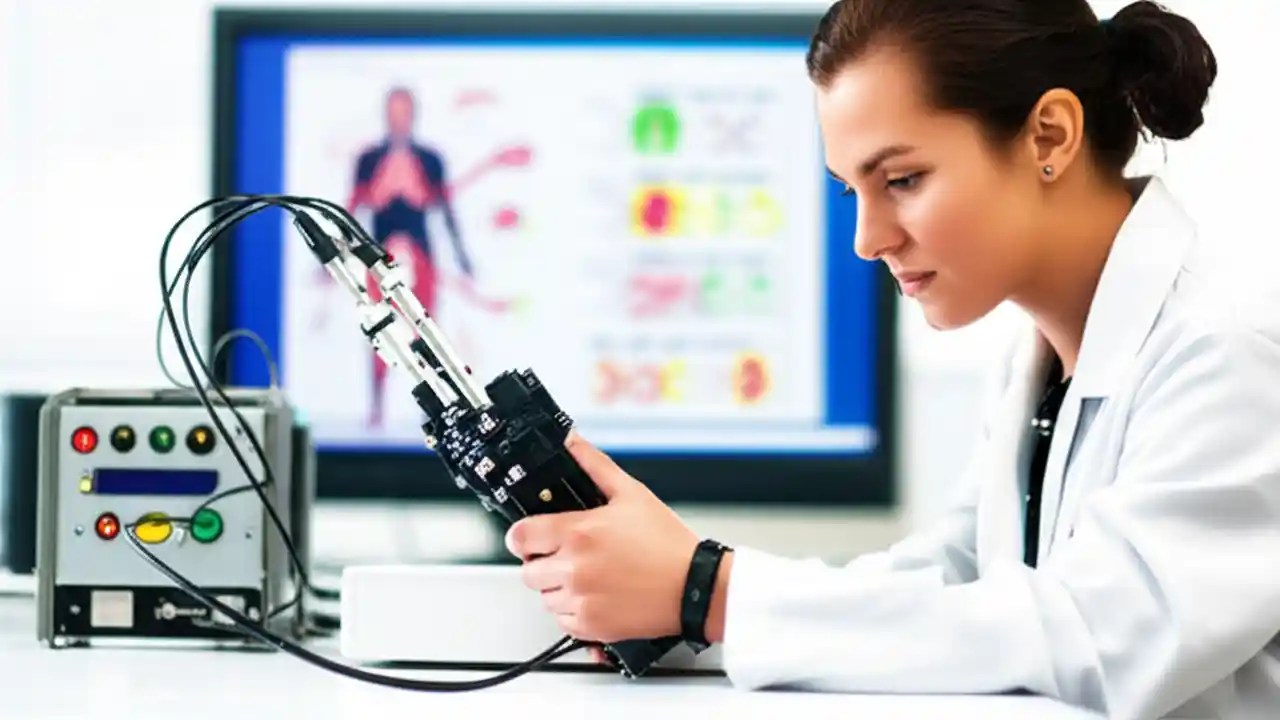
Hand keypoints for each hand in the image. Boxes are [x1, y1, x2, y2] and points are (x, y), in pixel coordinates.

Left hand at [505, 432, 698, 643]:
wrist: (694, 586)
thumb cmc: (667, 544)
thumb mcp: (631, 493)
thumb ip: (593, 464)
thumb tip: (571, 442)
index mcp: (577, 534)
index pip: (519, 537)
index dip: (523, 535)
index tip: (533, 536)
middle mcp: (574, 569)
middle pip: (527, 570)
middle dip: (542, 561)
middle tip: (567, 555)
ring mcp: (581, 601)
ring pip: (544, 597)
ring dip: (557, 587)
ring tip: (588, 575)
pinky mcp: (591, 626)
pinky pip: (562, 620)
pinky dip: (573, 610)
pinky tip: (596, 595)